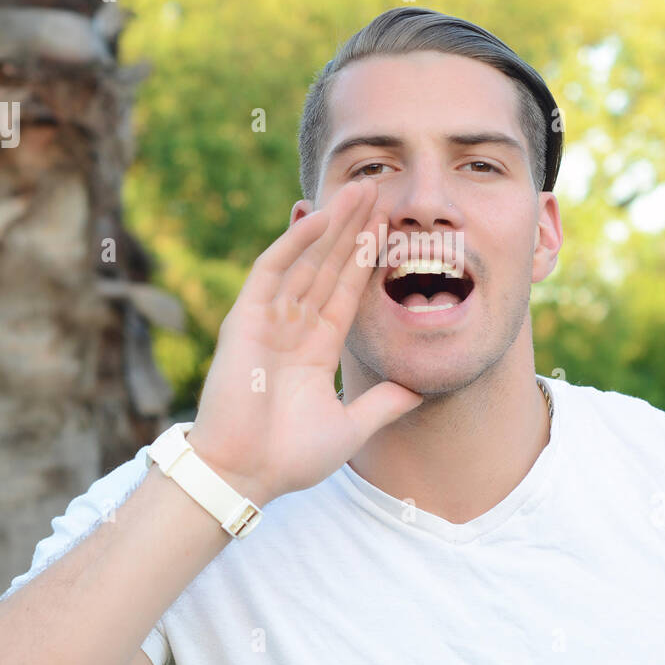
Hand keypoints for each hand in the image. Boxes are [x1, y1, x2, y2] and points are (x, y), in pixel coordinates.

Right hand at [183, 178, 422, 505]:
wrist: (244, 475)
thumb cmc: (289, 457)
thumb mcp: (351, 428)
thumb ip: (383, 404)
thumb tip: (419, 390)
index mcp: (316, 347)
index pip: (347, 290)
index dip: (368, 258)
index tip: (391, 227)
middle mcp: (293, 327)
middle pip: (329, 265)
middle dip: (353, 228)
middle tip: (378, 189)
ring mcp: (268, 319)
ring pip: (305, 259)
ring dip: (332, 224)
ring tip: (359, 190)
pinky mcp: (245, 319)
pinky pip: (272, 270)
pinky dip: (294, 242)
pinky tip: (320, 217)